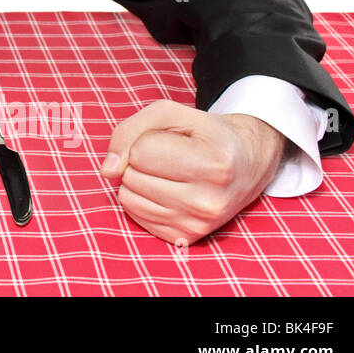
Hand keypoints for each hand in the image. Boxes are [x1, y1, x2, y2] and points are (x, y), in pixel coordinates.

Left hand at [99, 99, 285, 245]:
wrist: (247, 164)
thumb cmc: (204, 135)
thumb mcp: (169, 114)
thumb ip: (129, 131)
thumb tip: (107, 171)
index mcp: (212, 164)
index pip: (139, 152)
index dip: (146, 139)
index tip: (173, 141)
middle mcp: (208, 201)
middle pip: (131, 176)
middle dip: (140, 160)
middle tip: (172, 157)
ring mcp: (198, 224)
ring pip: (127, 198)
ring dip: (139, 179)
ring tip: (170, 173)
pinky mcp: (186, 238)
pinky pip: (135, 215)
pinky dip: (142, 198)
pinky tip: (169, 190)